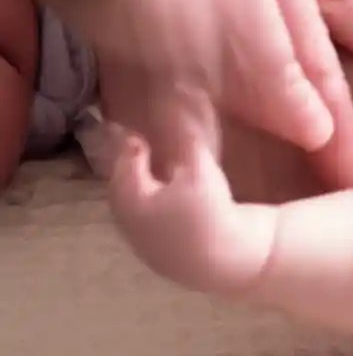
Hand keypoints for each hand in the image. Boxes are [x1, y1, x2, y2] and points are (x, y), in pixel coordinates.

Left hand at [103, 124, 267, 294]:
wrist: (226, 262)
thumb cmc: (209, 213)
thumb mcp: (200, 169)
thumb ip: (188, 134)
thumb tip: (183, 92)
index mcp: (132, 199)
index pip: (123, 165)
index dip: (129, 146)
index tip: (137, 133)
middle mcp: (131, 224)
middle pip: (123, 190)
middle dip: (131, 170)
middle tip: (142, 152)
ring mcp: (146, 246)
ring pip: (135, 211)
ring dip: (142, 191)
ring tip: (155, 177)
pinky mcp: (164, 260)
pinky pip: (150, 227)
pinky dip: (154, 210)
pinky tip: (171, 206)